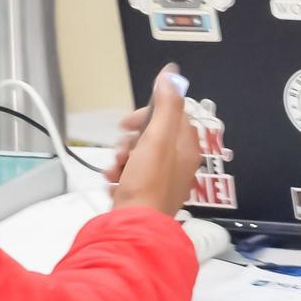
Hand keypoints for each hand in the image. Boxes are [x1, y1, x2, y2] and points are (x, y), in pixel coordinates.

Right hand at [111, 66, 194, 216]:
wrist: (133, 226)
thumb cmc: (147, 182)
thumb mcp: (157, 137)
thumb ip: (165, 105)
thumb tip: (172, 73)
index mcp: (187, 148)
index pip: (170, 117)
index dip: (146, 116)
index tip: (128, 123)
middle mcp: (179, 164)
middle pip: (152, 137)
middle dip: (130, 140)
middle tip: (121, 151)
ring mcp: (163, 182)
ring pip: (138, 156)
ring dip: (121, 159)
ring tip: (115, 170)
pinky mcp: (147, 196)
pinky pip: (132, 176)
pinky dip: (120, 176)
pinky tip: (113, 183)